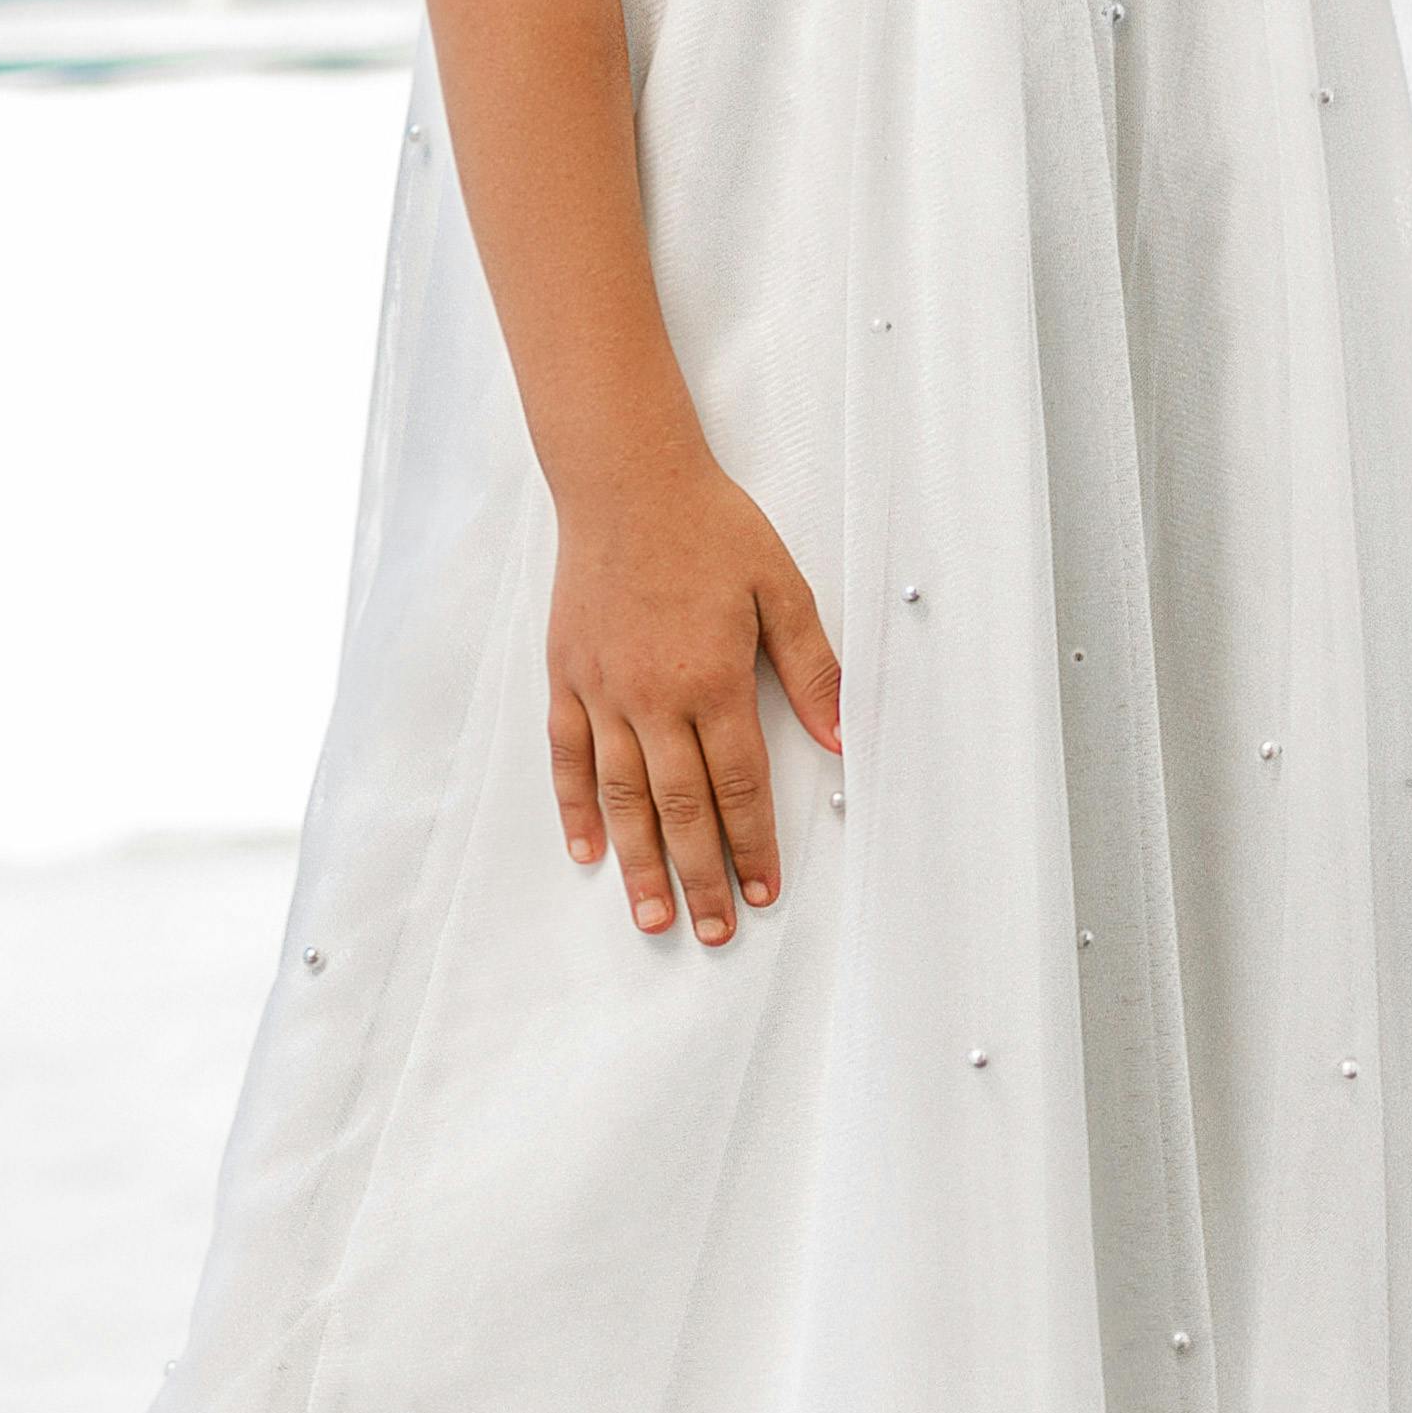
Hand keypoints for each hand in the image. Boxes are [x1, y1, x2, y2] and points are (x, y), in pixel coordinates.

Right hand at [547, 452, 842, 944]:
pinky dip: (576, 809)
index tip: (765, 890)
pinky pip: (568, 756)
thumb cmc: (708, 527)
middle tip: (715, 931)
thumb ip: (813, 669)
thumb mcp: (781, 589)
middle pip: (681, 808)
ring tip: (653, 915)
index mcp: (714, 679)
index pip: (739, 785)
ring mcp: (603, 690)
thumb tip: (843, 736)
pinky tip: (589, 851)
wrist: (626, 481)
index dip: (755, 845)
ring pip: (622, 797)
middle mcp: (653, 697)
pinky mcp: (568, 676)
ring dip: (640, 862)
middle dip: (701, 877)